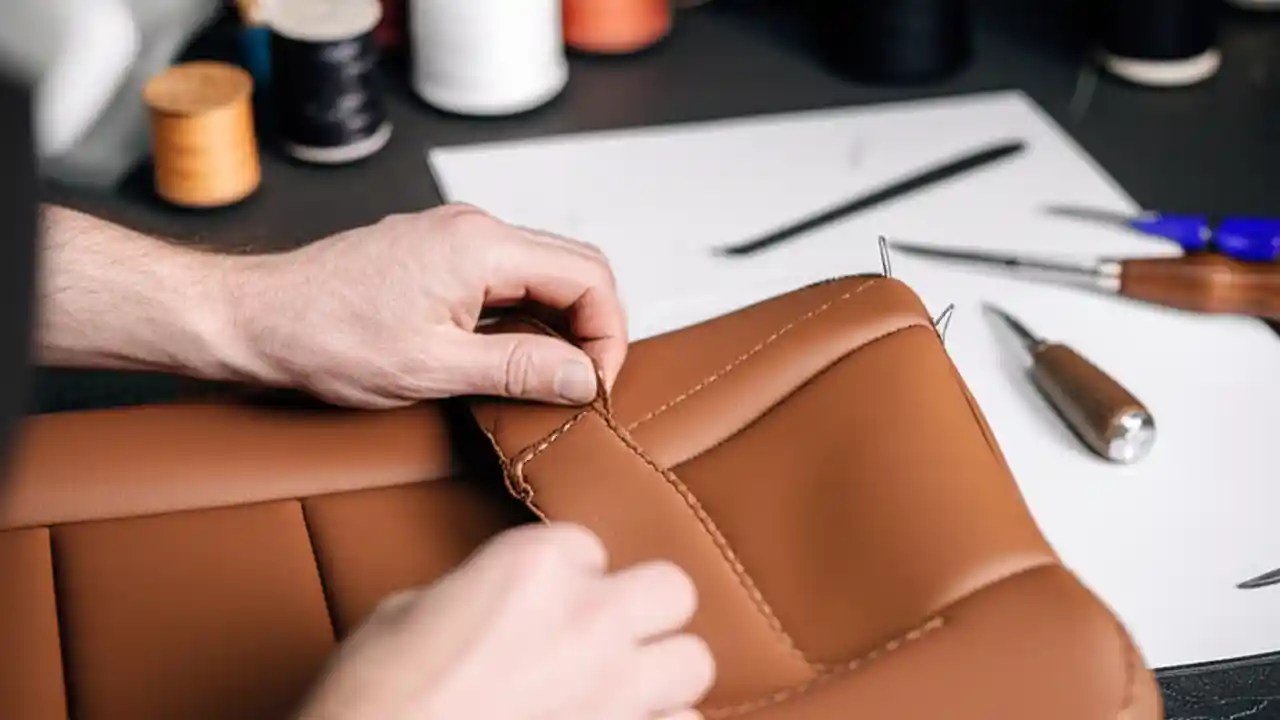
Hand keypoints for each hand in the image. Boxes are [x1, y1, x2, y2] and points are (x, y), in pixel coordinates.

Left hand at [228, 204, 627, 408]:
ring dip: (559, 324)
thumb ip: (518, 369)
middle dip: (592, 328)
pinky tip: (511, 357)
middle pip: (573, 268)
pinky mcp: (437, 254)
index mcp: (480, 247)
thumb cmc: (324, 337)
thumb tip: (582, 377)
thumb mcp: (431, 369)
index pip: (588, 275)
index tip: (596, 384)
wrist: (253, 319)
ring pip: (542, 273)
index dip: (608, 334)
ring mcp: (453, 237)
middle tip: (583, 385)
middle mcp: (473, 228)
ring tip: (549, 378)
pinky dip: (525, 317)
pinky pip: (506, 278)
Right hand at [293, 522, 714, 719]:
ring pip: (693, 662)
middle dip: (639, 612)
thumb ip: (473, 594)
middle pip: (669, 590)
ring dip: (659, 676)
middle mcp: (590, 618)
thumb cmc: (370, 703)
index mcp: (531, 566)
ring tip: (619, 693)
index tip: (542, 606)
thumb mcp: (403, 617)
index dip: (564, 578)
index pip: (586, 546)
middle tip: (603, 639)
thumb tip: (494, 608)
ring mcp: (619, 690)